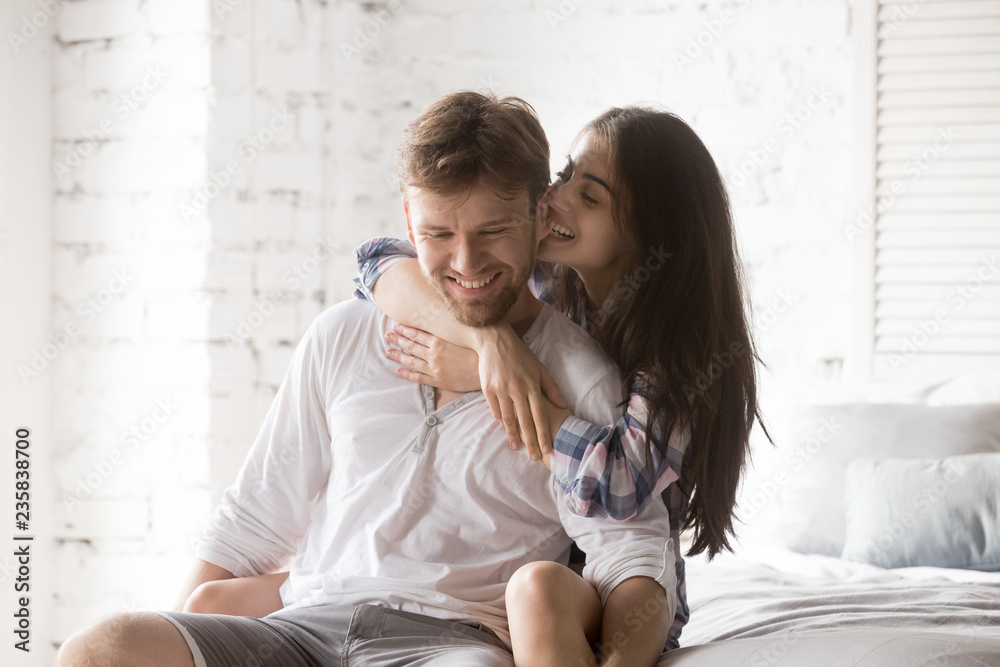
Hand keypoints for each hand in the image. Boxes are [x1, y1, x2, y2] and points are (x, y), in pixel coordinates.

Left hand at [384, 324, 480, 392]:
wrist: (486, 370)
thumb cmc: (478, 351)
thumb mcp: (463, 335)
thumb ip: (450, 329)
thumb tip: (443, 320)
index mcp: (439, 341)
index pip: (417, 334)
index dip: (405, 330)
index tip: (396, 326)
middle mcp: (433, 354)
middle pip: (410, 346)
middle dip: (397, 340)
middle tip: (387, 335)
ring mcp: (434, 368)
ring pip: (410, 361)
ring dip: (397, 355)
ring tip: (387, 351)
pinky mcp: (437, 380)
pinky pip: (417, 377)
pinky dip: (406, 374)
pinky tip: (398, 370)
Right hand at [473, 325, 567, 461]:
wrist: (495, 340)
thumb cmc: (520, 355)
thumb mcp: (539, 368)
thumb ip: (551, 388)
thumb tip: (563, 406)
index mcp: (532, 385)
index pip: (540, 416)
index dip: (544, 434)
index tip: (548, 449)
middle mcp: (517, 389)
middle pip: (525, 421)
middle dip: (531, 441)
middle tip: (534, 457)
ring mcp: (501, 390)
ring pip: (509, 419)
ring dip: (513, 435)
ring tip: (517, 448)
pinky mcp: (488, 389)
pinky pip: (495, 409)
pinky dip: (501, 420)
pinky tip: (505, 429)